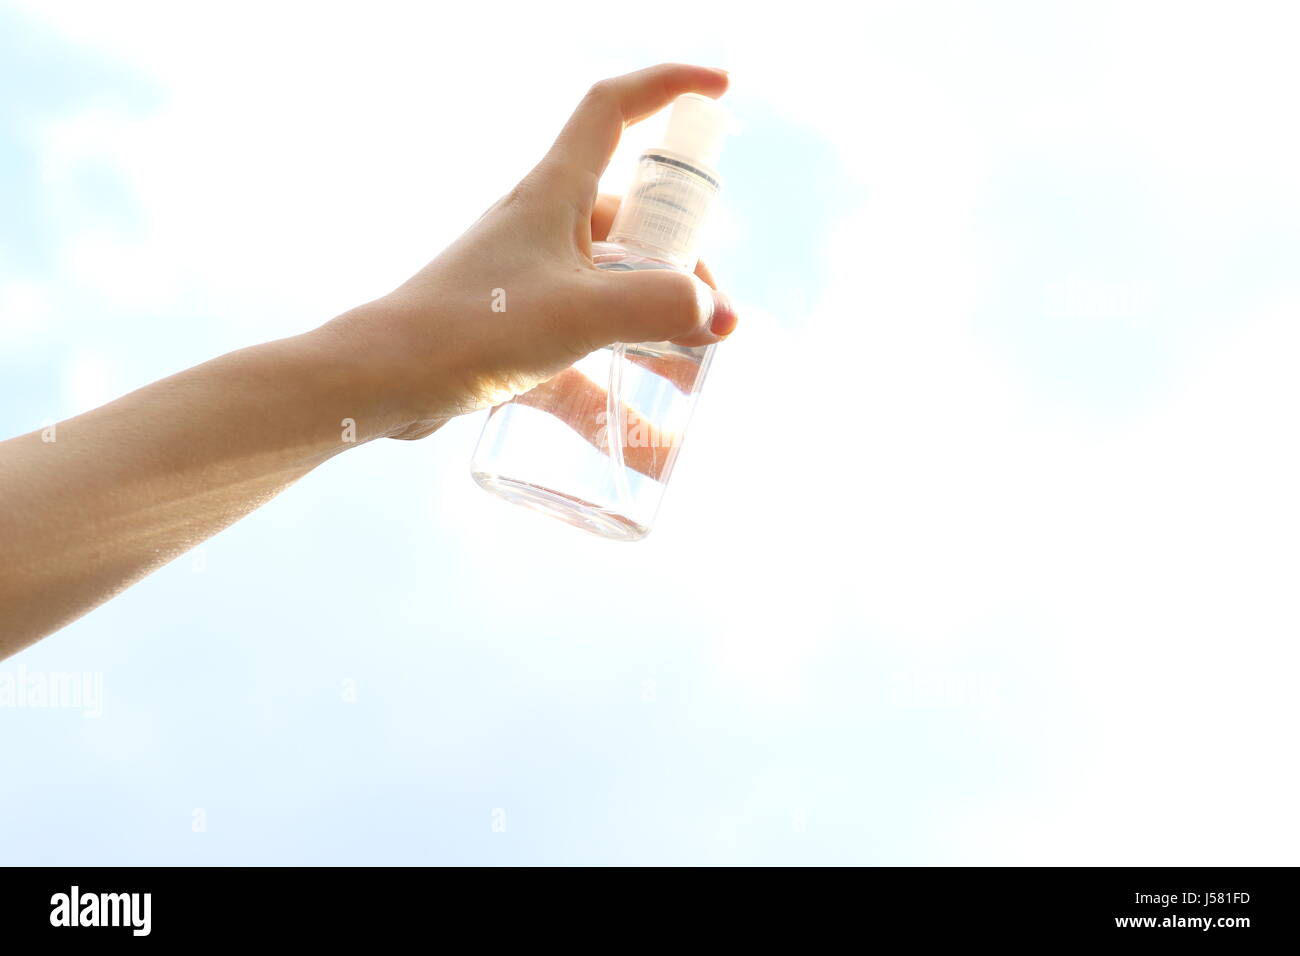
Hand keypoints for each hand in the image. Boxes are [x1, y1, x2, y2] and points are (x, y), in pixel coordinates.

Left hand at [321, 63, 737, 441]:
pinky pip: (584, 351)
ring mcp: (529, 282)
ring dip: (658, 329)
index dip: (668, 86)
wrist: (383, 381)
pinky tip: (649, 442)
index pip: (613, 110)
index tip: (722, 89)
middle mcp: (543, 229)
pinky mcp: (517, 333)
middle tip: (715, 317)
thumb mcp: (580, 312)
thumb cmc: (473, 327)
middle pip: (633, 220)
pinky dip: (617, 388)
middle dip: (683, 262)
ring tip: (696, 373)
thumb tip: (715, 314)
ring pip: (614, 290)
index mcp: (554, 194)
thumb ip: (657, 307)